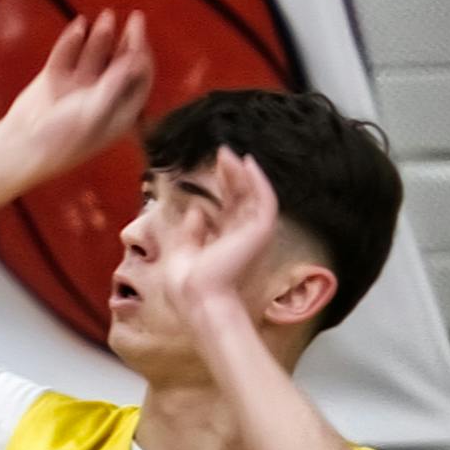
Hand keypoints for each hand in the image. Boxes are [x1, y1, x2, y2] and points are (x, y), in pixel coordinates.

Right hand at [0, 7, 151, 183]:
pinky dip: (73, 41)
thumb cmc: (61, 139)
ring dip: (102, 37)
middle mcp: (101, 98)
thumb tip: (136, 60)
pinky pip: (67, 55)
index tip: (140, 35)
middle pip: (121, 64)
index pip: (139, 79)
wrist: (19, 147)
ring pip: (95, 56)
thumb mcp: (93, 113)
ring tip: (106, 17)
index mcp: (118, 112)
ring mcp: (78, 87)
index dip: (142, 55)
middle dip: (128, 41)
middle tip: (136, 18)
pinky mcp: (55, 78)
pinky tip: (79, 25)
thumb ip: (114, 86)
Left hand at [139, 145, 280, 330]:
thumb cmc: (188, 284)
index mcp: (228, 242)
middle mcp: (244, 237)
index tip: (214, 167)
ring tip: (229, 153)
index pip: (230, 207)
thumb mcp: (185, 249)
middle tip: (222, 152)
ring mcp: (253, 234)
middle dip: (232, 174)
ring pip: (253, 194)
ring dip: (243, 172)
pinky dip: (259, 180)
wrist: (197, 297)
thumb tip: (196, 209)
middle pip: (241, 197)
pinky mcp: (260, 231)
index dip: (224, 186)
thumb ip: (193, 230)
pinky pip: (264, 199)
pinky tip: (248, 163)